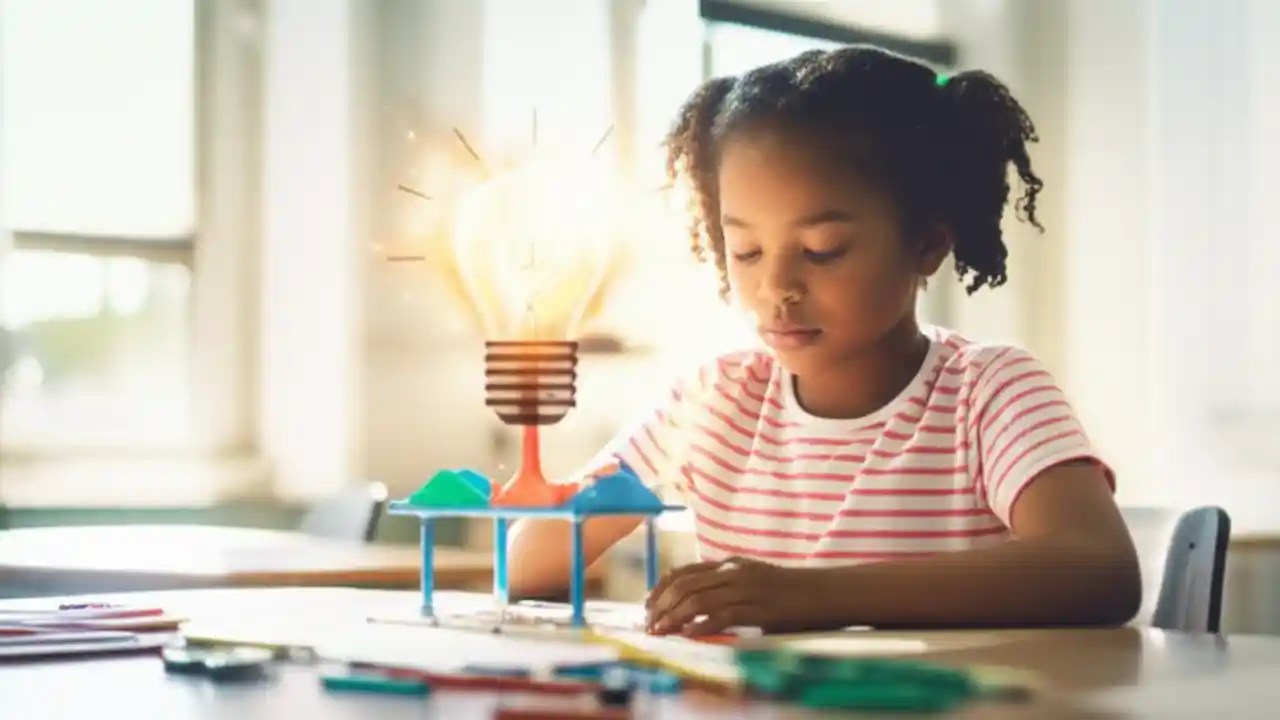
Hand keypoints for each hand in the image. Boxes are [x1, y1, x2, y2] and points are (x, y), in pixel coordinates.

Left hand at [644, 557, 818, 635]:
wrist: (827, 592)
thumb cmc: (792, 591)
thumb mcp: (755, 580)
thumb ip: (729, 588)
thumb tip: (700, 606)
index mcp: (731, 564)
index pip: (685, 572)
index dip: (661, 588)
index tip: (648, 606)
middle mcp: (734, 572)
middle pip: (685, 585)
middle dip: (661, 606)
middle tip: (649, 624)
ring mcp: (746, 589)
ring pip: (698, 600)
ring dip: (674, 618)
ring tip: (660, 632)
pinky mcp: (758, 609)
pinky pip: (722, 616)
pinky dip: (700, 625)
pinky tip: (687, 635)